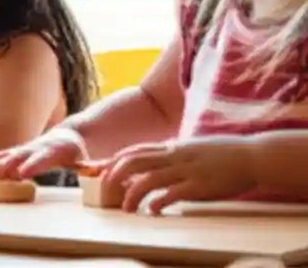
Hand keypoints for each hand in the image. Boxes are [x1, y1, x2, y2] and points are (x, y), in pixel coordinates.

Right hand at [0, 127, 86, 179]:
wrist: (69, 136)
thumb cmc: (77, 151)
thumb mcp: (86, 158)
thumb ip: (89, 164)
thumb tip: (94, 169)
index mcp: (52, 150)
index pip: (40, 159)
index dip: (31, 165)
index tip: (21, 173)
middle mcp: (34, 148)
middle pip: (16, 156)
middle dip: (4, 165)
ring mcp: (22, 149)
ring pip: (2, 156)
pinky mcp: (15, 153)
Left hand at [100, 136, 257, 213]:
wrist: (252, 156)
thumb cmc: (225, 153)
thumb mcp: (194, 146)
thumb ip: (175, 151)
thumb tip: (160, 156)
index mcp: (173, 147)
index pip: (136, 150)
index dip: (116, 160)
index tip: (104, 171)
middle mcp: (175, 156)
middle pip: (134, 162)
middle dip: (114, 175)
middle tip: (105, 190)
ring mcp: (186, 170)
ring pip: (148, 179)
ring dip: (132, 195)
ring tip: (127, 208)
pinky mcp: (199, 186)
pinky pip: (172, 194)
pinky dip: (158, 203)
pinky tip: (153, 211)